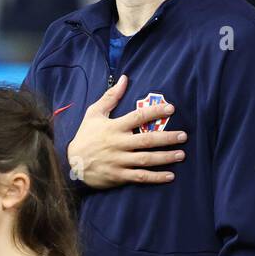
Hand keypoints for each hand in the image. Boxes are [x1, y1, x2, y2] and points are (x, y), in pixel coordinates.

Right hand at [66, 74, 187, 188]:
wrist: (71, 163)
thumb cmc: (86, 135)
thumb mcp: (94, 114)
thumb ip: (110, 97)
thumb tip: (124, 78)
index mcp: (114, 127)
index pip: (137, 117)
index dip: (154, 112)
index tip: (171, 108)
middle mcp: (118, 144)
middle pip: (146, 140)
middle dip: (166, 138)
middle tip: (184, 136)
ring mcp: (119, 161)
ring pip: (146, 159)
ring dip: (165, 158)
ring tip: (181, 154)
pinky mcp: (119, 176)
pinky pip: (140, 177)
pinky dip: (155, 178)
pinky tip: (170, 176)